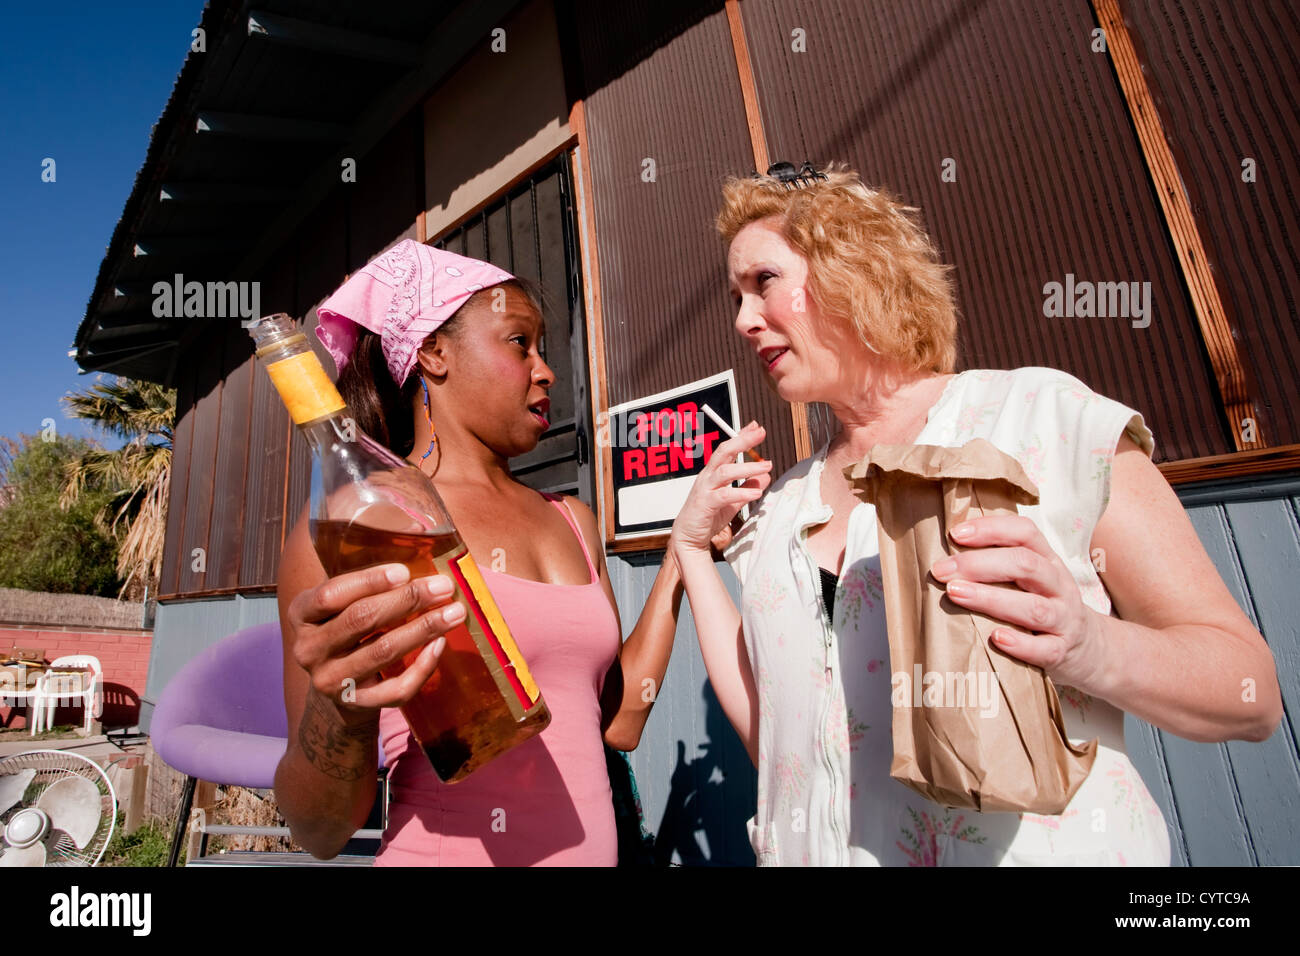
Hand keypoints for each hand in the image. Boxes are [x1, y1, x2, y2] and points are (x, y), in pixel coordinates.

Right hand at [285, 564, 463, 724]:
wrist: (336, 694)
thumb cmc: (347, 631)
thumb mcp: (341, 603)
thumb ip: (366, 577)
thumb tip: (418, 531)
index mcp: (301, 614)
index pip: (331, 595)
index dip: (368, 581)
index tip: (404, 571)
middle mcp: (308, 649)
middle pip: (361, 620)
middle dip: (407, 600)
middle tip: (443, 587)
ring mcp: (330, 681)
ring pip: (382, 652)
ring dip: (423, 629)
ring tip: (455, 612)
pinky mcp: (355, 706)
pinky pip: (395, 689)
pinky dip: (422, 667)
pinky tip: (440, 646)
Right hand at [669, 422, 771, 559]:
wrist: (688, 537)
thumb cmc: (707, 516)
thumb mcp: (732, 500)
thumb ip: (746, 487)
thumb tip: (764, 476)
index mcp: (713, 473)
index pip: (727, 449)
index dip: (741, 436)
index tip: (756, 427)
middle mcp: (708, 477)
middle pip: (723, 452)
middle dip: (742, 441)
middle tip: (760, 433)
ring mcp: (705, 489)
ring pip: (725, 471)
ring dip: (747, 468)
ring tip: (766, 466)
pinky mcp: (705, 504)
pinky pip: (724, 495)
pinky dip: (741, 493)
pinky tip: (756, 493)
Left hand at [928, 515, 1106, 691]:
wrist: (1090, 649)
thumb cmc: (1043, 605)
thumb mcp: (1030, 579)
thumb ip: (999, 565)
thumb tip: (945, 555)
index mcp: (1048, 560)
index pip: (1025, 533)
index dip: (991, 529)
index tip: (955, 534)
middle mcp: (1058, 585)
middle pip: (1025, 565)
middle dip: (980, 564)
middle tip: (941, 570)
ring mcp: (1064, 619)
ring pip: (1033, 607)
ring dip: (991, 599)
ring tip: (956, 594)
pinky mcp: (1062, 652)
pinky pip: (1044, 649)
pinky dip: (1020, 644)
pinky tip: (996, 638)